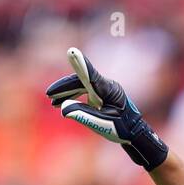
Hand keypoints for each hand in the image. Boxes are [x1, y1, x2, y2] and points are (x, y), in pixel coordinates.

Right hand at [46, 47, 168, 170]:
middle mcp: (106, 86)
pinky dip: (72, 96)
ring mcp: (103, 89)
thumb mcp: (102, 125)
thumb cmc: (122, 129)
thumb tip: (63, 108)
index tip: (71, 51)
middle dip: (64, 87)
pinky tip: (61, 103)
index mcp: (110, 91)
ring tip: (52, 102)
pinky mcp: (101, 94)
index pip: (91, 76)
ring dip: (66, 92)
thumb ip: (82, 115)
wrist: (134, 133)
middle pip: (81, 80)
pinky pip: (83, 90)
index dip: (80, 64)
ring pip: (80, 85)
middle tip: (49, 95)